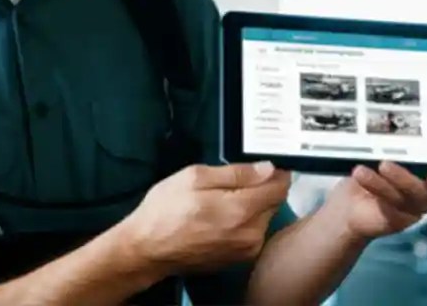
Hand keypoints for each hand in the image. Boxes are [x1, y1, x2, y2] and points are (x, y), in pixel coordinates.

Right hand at [117, 162, 291, 275]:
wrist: (147, 250)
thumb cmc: (165, 209)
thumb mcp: (195, 177)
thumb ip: (236, 173)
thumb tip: (268, 169)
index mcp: (241, 210)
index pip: (280, 187)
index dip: (275, 172)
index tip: (263, 166)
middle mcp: (251, 234)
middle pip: (273, 202)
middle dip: (260, 189)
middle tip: (230, 183)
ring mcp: (246, 250)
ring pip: (263, 218)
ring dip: (251, 207)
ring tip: (220, 202)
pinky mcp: (239, 260)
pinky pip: (252, 233)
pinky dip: (243, 223)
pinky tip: (219, 219)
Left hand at [328, 109, 426, 239]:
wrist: (350, 204)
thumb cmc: (371, 166)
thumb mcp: (379, 144)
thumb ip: (393, 128)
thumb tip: (395, 100)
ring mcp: (418, 203)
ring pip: (421, 194)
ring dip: (403, 178)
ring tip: (384, 164)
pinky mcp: (401, 216)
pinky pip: (394, 202)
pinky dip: (378, 185)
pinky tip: (362, 171)